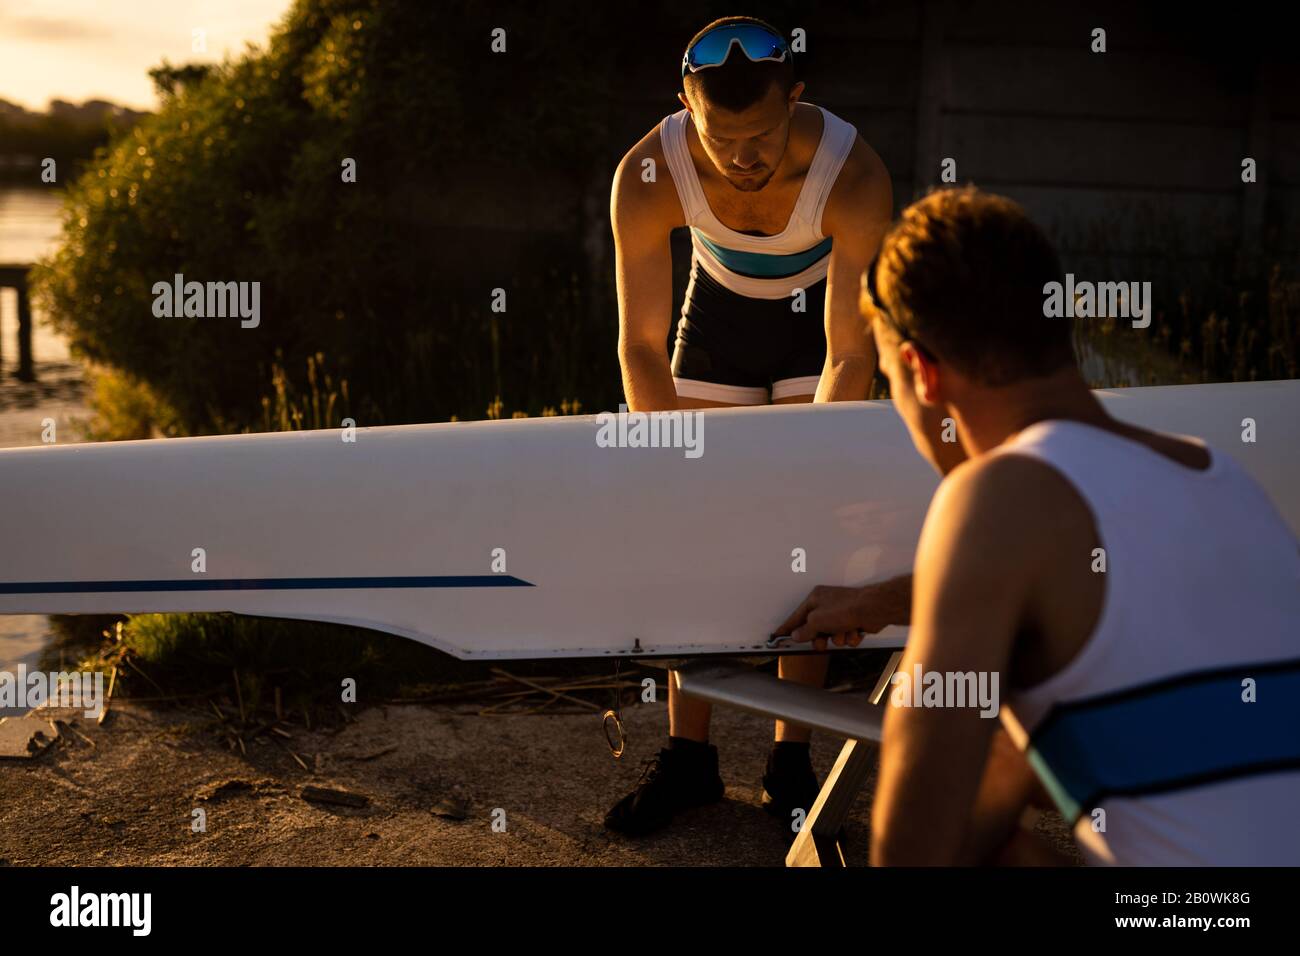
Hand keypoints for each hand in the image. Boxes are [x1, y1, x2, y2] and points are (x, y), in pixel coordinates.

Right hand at [773, 577, 910, 650]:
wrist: (873, 609)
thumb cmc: (847, 608)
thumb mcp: (817, 621)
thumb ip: (804, 630)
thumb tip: (797, 635)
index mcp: (815, 599)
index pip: (796, 616)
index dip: (787, 628)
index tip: (778, 636)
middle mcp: (827, 604)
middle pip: (814, 629)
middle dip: (820, 638)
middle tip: (822, 641)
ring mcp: (840, 613)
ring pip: (831, 635)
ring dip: (838, 638)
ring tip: (843, 632)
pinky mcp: (852, 621)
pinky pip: (845, 636)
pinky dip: (849, 637)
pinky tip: (854, 631)